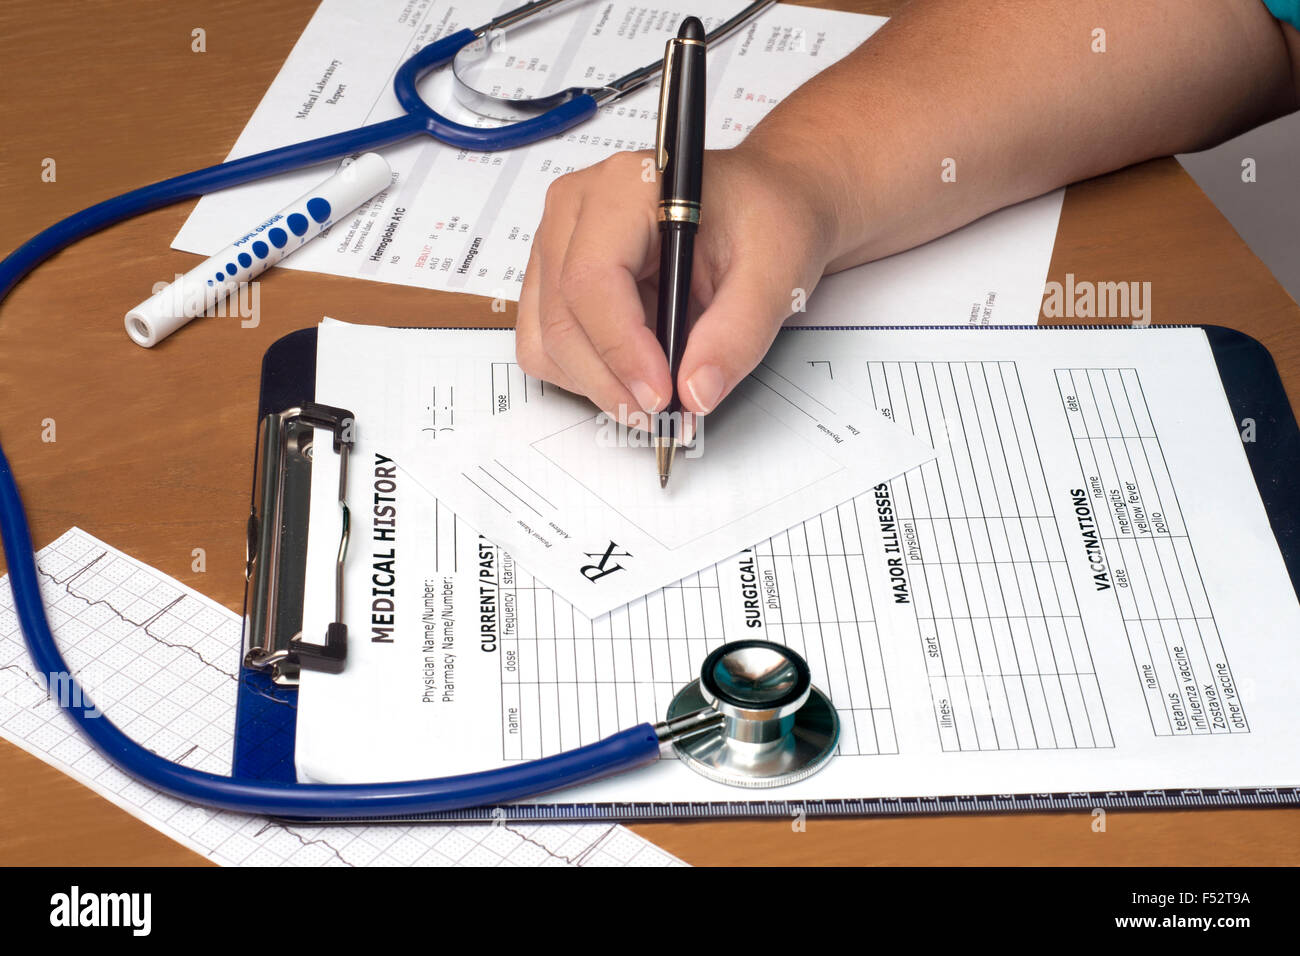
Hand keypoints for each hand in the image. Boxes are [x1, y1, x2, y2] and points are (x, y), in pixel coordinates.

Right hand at [516, 146, 832, 423]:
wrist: (761, 203)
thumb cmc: (766, 218)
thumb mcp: (774, 274)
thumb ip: (737, 335)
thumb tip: (695, 394)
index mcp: (625, 188)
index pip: (592, 280)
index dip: (621, 350)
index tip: (662, 396)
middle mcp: (576, 208)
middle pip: (561, 317)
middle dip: (610, 382)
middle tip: (663, 414)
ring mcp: (557, 242)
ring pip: (546, 339)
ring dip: (596, 383)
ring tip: (656, 391)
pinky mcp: (554, 275)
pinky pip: (546, 343)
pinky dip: (586, 374)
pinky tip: (635, 369)